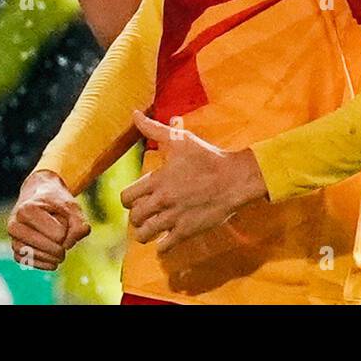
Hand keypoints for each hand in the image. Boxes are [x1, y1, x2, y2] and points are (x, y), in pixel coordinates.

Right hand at [7, 170, 90, 270]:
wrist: (39, 199)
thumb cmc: (56, 203)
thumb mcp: (72, 207)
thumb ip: (79, 225)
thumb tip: (68, 245)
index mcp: (27, 209)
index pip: (57, 234)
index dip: (66, 232)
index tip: (63, 223)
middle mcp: (15, 224)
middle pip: (44, 246)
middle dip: (60, 248)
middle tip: (65, 245)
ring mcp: (13, 238)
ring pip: (33, 257)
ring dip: (52, 258)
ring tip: (60, 252)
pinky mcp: (16, 251)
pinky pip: (28, 263)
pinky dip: (44, 264)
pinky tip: (53, 260)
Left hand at [120, 111, 266, 254]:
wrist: (235, 178)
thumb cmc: (207, 157)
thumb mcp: (179, 140)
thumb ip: (153, 129)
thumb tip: (134, 114)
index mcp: (157, 181)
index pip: (126, 198)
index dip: (129, 199)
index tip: (138, 197)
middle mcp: (162, 201)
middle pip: (134, 218)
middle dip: (137, 216)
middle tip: (146, 212)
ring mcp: (174, 218)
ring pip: (144, 235)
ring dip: (145, 232)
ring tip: (153, 226)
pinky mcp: (187, 231)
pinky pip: (163, 247)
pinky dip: (161, 245)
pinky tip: (167, 236)